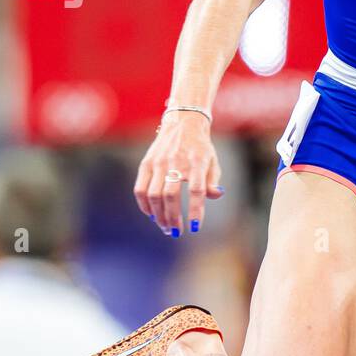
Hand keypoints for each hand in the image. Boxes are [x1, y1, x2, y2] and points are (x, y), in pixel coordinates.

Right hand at [134, 112, 222, 234]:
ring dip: (158, 215)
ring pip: (154, 195)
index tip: (194, 227)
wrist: (183, 123)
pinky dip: (144, 205)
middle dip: (172, 218)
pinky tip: (151, 214)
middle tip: (176, 232)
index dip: (195, 210)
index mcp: (197, 162)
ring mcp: (159, 163)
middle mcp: (176, 162)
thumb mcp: (212, 162)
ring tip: (164, 227)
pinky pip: (140, 189)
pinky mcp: (146, 163)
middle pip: (171, 196)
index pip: (197, 190)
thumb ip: (213, 181)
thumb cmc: (200, 148)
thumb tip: (216, 195)